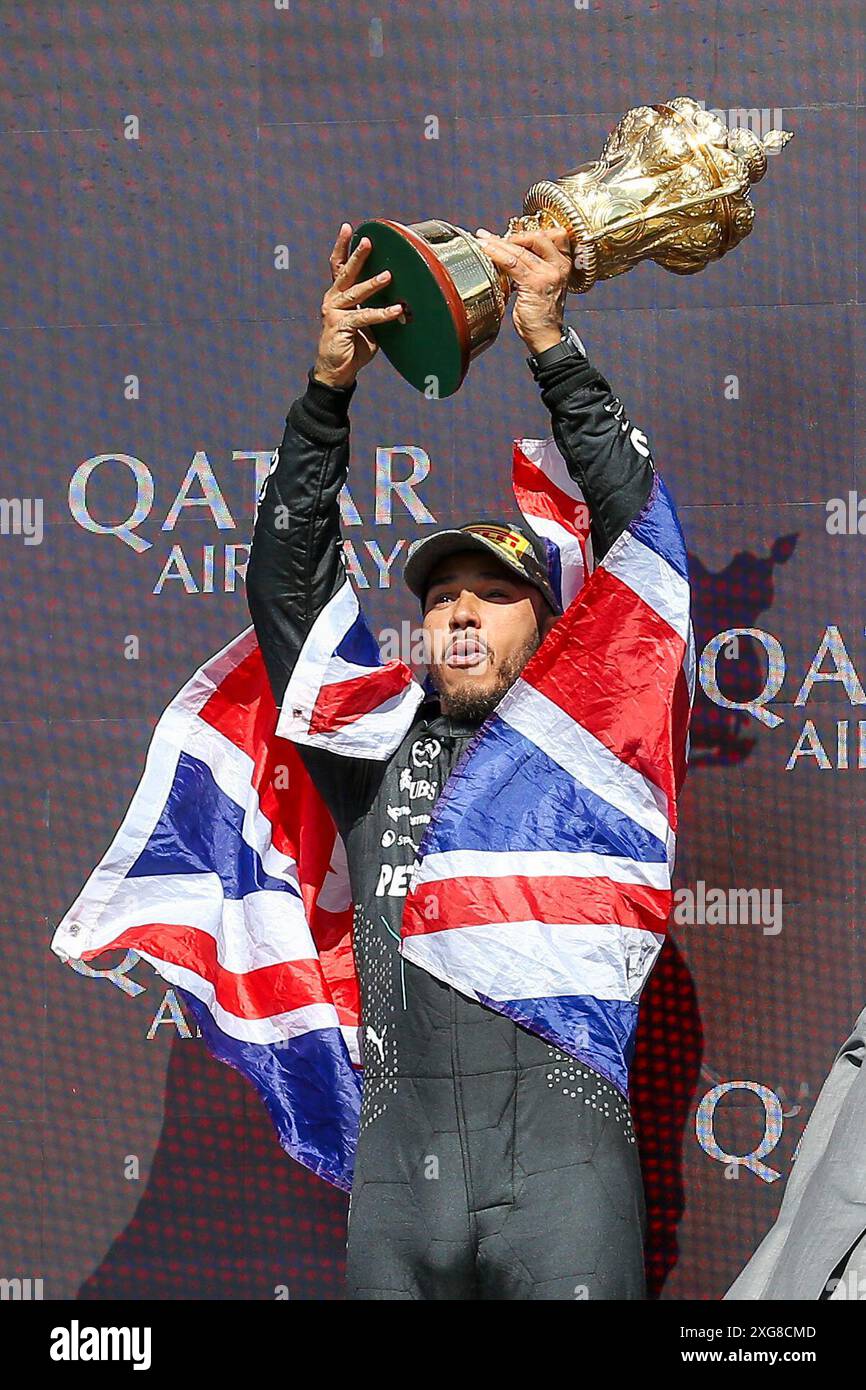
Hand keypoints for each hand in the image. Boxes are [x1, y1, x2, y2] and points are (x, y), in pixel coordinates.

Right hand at [313, 223, 404, 388]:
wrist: (337, 371)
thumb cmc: (352, 346)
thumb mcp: (365, 323)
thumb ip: (374, 310)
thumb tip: (398, 302)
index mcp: (337, 295)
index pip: (338, 266)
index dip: (342, 247)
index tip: (347, 228)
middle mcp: (332, 300)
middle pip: (345, 272)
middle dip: (357, 255)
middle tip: (367, 240)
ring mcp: (334, 312)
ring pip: (355, 293)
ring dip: (373, 283)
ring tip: (388, 275)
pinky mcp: (340, 326)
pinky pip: (364, 316)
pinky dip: (382, 313)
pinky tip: (396, 310)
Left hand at [475, 225, 570, 355]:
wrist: (546, 337)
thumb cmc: (541, 314)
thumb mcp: (540, 284)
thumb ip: (531, 266)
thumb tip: (509, 251)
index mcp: (563, 264)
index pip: (550, 235)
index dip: (528, 232)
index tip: (508, 235)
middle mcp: (558, 266)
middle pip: (536, 237)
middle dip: (512, 235)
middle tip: (492, 238)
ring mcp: (548, 274)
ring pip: (520, 250)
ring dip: (498, 244)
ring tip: (483, 241)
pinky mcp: (534, 284)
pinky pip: (512, 263)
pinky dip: (497, 255)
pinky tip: (487, 252)